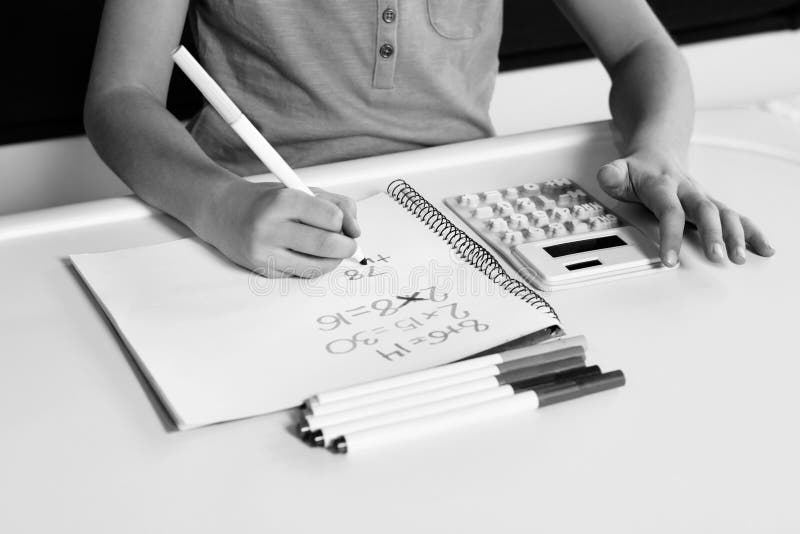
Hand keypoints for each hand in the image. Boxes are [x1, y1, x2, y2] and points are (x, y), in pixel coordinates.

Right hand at [196, 180, 360, 276]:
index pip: (331, 217)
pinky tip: (305, 254)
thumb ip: (335, 204)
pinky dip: (312, 266)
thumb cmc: (266, 201)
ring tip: (330, 250)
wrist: (223, 212)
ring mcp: (264, 252)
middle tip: (349, 244)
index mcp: (282, 201)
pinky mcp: (263, 270)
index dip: (344, 222)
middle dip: (346, 247)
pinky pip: (302, 274)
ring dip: (332, 260)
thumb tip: (355, 231)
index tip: (342, 222)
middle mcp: (270, 228)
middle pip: (326, 246)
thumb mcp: (301, 190)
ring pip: (316, 267)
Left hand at [596, 147, 773, 265]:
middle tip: (716, 257)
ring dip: (735, 235)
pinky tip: (763, 248)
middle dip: (713, 234)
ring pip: (724, 213)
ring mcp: (702, 197)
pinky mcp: (712, 205)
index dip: (671, 235)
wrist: (658, 152)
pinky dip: (751, 232)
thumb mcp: (619, 170)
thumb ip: (612, 175)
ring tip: (739, 257)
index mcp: (663, 185)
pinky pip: (735, 217)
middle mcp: (687, 190)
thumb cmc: (639, 169)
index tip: (670, 259)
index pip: (669, 211)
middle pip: (704, 211)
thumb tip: (607, 176)